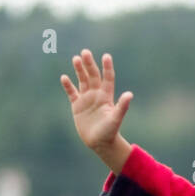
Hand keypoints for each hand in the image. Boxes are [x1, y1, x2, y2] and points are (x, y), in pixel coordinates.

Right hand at [61, 50, 131, 169]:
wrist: (100, 143)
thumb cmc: (110, 132)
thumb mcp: (116, 118)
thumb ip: (122, 106)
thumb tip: (130, 94)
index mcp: (107, 96)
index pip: (107, 78)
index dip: (107, 67)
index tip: (106, 56)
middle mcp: (96, 95)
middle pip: (93, 76)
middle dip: (89, 64)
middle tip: (85, 52)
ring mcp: (86, 99)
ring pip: (82, 81)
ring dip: (79, 70)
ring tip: (76, 58)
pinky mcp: (77, 106)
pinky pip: (72, 93)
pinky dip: (68, 86)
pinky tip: (64, 77)